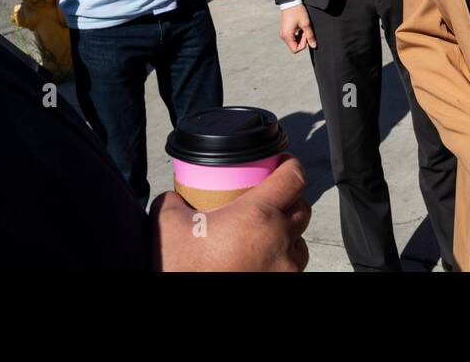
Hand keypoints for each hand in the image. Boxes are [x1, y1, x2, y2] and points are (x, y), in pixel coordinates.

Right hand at [151, 155, 310, 270]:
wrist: (186, 305)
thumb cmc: (182, 268)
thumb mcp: (167, 224)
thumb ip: (174, 199)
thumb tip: (177, 194)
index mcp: (257, 216)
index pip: (293, 178)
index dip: (291, 165)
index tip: (283, 162)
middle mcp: (280, 240)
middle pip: (302, 208)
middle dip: (290, 198)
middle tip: (270, 196)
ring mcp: (286, 268)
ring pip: (300, 240)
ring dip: (288, 231)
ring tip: (266, 230)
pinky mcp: (285, 284)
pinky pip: (293, 265)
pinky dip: (282, 256)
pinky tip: (262, 255)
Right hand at [279, 3, 316, 52]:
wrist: (290, 1)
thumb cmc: (297, 11)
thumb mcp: (306, 24)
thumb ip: (310, 36)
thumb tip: (314, 45)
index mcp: (287, 36)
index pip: (295, 49)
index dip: (303, 44)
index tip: (306, 35)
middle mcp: (283, 36)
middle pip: (294, 46)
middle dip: (302, 40)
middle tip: (305, 31)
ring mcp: (283, 32)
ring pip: (293, 41)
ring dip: (300, 37)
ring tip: (303, 28)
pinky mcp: (284, 29)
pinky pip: (291, 36)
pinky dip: (297, 34)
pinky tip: (300, 27)